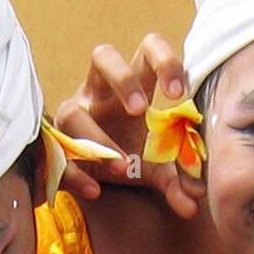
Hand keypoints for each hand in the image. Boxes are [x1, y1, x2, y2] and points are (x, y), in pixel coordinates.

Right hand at [51, 34, 198, 217]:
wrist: (94, 178)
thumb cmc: (130, 155)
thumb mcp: (157, 168)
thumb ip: (178, 181)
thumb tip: (197, 203)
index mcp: (133, 85)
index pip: (148, 49)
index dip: (164, 62)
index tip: (178, 94)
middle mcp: (98, 91)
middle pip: (103, 57)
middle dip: (122, 79)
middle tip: (140, 110)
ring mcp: (74, 114)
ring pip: (73, 111)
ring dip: (97, 139)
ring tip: (122, 166)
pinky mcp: (55, 144)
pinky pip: (58, 154)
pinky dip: (76, 174)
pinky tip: (95, 190)